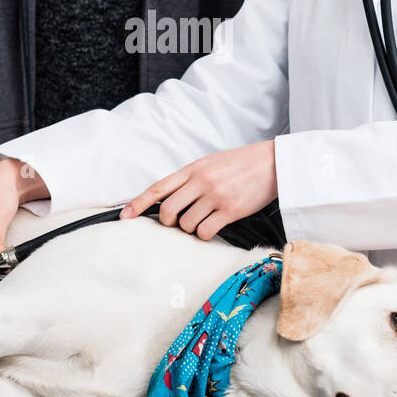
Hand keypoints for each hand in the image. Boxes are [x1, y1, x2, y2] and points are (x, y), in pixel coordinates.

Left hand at [118, 141, 278, 240]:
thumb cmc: (241, 164)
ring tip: (204, 220)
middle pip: (168, 211)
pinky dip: (205, 234)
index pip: (158, 188)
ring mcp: (215, 196)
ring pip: (187, 224)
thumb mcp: (211, 163)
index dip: (138, 203)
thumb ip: (190, 179)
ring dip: (191, 229)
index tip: (125, 215)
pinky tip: (214, 227)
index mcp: (193, 169)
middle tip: (178, 222)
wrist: (272, 162)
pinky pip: (206, 231)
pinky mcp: (230, 210)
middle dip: (168, 222)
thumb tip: (170, 199)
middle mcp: (201, 181)